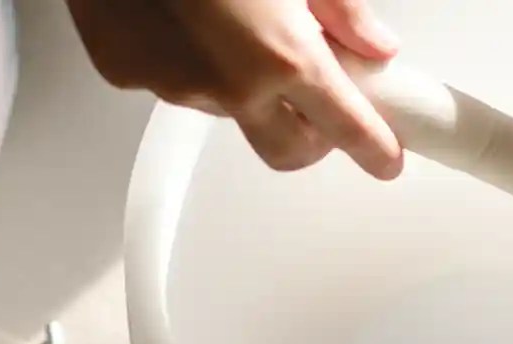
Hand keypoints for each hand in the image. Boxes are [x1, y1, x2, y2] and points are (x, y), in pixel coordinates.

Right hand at [66, 0, 403, 178]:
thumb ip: (342, 9)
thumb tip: (373, 43)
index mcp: (281, 55)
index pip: (348, 128)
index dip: (375, 150)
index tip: (385, 160)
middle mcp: (229, 84)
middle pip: (289, 152)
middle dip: (312, 137)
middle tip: (319, 100)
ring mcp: (174, 85)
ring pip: (229, 113)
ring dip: (245, 88)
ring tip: (234, 23)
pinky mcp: (127, 73)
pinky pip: (173, 84)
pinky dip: (188, 62)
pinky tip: (183, 14)